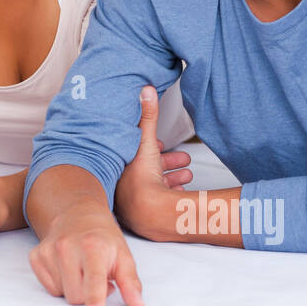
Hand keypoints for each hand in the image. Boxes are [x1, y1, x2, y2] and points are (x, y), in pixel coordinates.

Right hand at [29, 200, 143, 305]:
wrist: (78, 215)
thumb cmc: (103, 239)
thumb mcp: (123, 256)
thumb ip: (130, 283)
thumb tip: (138, 305)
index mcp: (93, 246)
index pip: (94, 279)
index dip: (94, 299)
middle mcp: (67, 246)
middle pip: (76, 295)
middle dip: (88, 295)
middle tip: (97, 278)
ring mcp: (49, 250)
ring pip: (61, 293)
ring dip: (74, 289)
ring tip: (82, 271)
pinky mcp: (36, 256)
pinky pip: (49, 288)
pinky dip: (60, 284)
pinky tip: (68, 269)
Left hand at [114, 86, 193, 238]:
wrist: (148, 213)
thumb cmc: (142, 179)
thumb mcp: (146, 142)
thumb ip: (148, 116)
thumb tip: (146, 91)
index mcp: (120, 167)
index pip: (133, 154)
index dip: (149, 147)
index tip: (160, 144)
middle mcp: (124, 186)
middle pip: (147, 170)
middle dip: (167, 162)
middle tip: (182, 158)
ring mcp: (134, 202)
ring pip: (156, 186)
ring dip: (173, 177)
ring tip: (186, 173)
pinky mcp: (146, 215)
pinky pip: (160, 202)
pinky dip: (173, 194)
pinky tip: (182, 190)